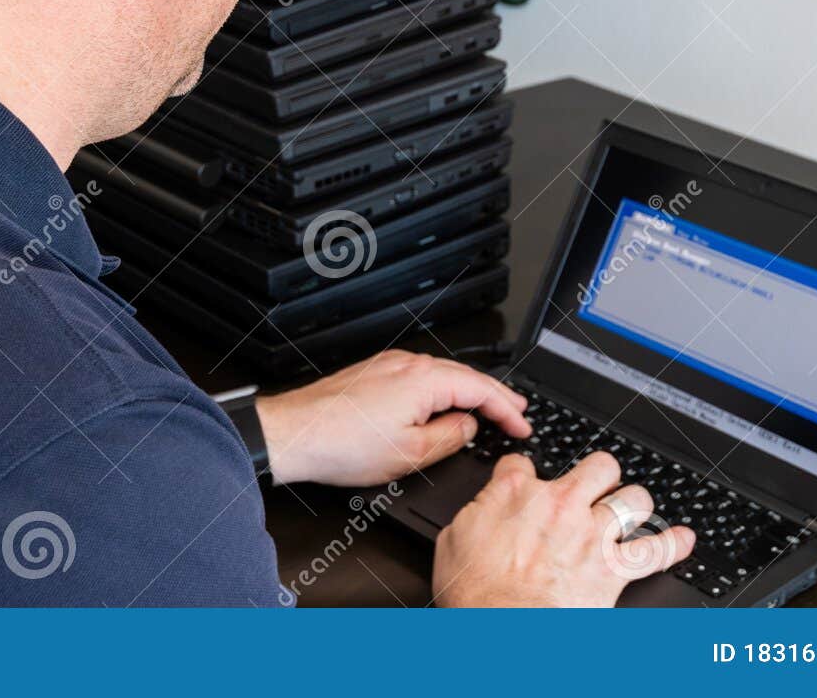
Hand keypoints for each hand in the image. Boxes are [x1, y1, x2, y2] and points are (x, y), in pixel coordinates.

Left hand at [254, 350, 530, 486]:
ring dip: (470, 392)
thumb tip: (468, 426)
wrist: (294, 434)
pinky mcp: (375, 373)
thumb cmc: (342, 444)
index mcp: (424, 380)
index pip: (482, 389)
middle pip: (466, 376)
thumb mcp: (410, 453)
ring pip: (444, 374)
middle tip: (518, 413)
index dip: (508, 409)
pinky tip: (444, 403)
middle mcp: (409, 364)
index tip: (522, 426)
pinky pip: (422, 376)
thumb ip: (449, 437)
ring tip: (489, 409)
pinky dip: (444, 389)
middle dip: (496, 396)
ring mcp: (390, 365)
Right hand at [432, 451, 696, 606]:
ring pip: (632, 499)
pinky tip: (683, 539)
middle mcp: (560, 505)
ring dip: (634, 502)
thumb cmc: (475, 595)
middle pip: (597, 466)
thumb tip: (483, 506)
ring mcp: (592, 534)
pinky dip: (673, 544)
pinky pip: (656, 551)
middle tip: (596, 484)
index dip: (522, 471)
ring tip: (633, 507)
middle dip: (599, 472)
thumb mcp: (453, 541)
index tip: (523, 480)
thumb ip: (476, 513)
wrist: (502, 631)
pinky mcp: (613, 568)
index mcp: (516, 494)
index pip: (522, 462)